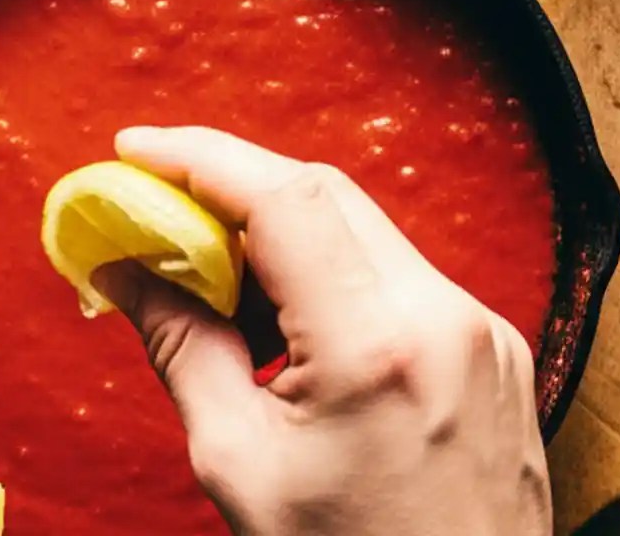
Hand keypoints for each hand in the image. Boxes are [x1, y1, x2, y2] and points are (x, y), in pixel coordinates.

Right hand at [94, 126, 550, 535]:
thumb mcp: (240, 466)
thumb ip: (182, 350)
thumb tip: (127, 273)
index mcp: (379, 349)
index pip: (284, 199)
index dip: (199, 158)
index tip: (133, 151)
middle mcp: (447, 319)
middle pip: (324, 196)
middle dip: (230, 188)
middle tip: (157, 212)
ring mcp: (482, 331)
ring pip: (362, 230)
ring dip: (277, 234)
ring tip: (212, 284)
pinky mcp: (492, 348)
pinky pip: (396, 275)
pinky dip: (328, 274)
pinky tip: (281, 320)